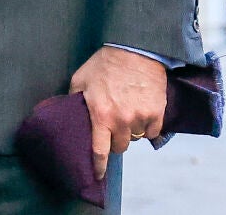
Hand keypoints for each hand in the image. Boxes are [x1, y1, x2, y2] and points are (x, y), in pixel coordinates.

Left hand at [69, 46, 167, 180]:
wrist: (135, 49)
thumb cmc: (105, 63)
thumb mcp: (81, 79)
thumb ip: (74, 99)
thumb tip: (68, 112)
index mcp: (100, 115)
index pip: (99, 151)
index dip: (98, 167)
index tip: (98, 175)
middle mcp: (121, 121)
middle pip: (120, 147)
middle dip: (115, 140)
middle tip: (113, 126)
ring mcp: (140, 118)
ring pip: (136, 138)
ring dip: (131, 131)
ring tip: (127, 114)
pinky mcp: (157, 113)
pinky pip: (152, 132)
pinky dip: (148, 127)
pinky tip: (142, 113)